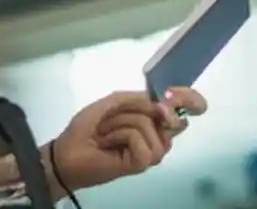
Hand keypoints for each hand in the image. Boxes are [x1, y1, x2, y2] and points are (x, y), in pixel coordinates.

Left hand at [46, 87, 206, 193]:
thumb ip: (137, 99)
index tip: (186, 94)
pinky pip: (140, 139)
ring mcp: (151, 151)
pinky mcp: (142, 163)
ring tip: (106, 132)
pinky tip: (108, 144)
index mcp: (149, 119)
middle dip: (139, 109)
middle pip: (169, 116)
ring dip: (122, 122)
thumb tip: (162, 105)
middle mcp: (155, 135)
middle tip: (115, 115)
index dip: (188, 99)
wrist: (68, 152)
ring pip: (151, 125)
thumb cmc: (86, 127)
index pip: (178, 108)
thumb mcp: (111, 103)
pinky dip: (120, 135)